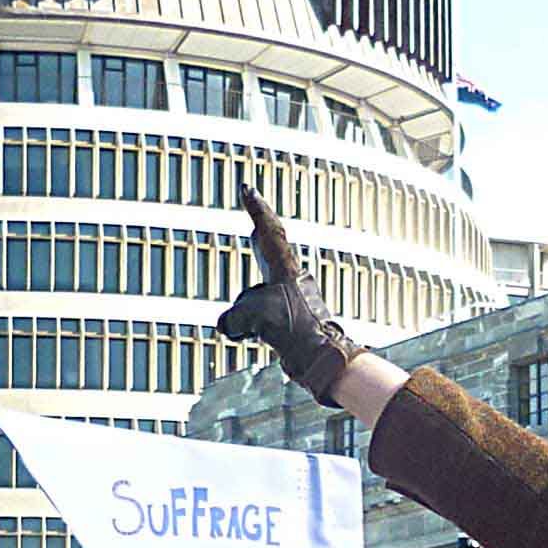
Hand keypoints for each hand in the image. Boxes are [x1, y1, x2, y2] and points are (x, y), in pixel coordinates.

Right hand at [216, 185, 364, 401]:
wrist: (321, 359)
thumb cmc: (294, 330)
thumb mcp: (252, 316)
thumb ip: (231, 315)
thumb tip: (227, 326)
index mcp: (286, 268)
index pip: (270, 230)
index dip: (256, 209)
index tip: (247, 188)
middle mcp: (290, 281)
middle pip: (269, 254)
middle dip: (261, 239)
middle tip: (255, 218)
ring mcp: (289, 302)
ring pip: (251, 301)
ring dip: (244, 316)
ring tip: (256, 330)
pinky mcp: (287, 324)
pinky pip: (254, 322)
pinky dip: (246, 330)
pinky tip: (251, 339)